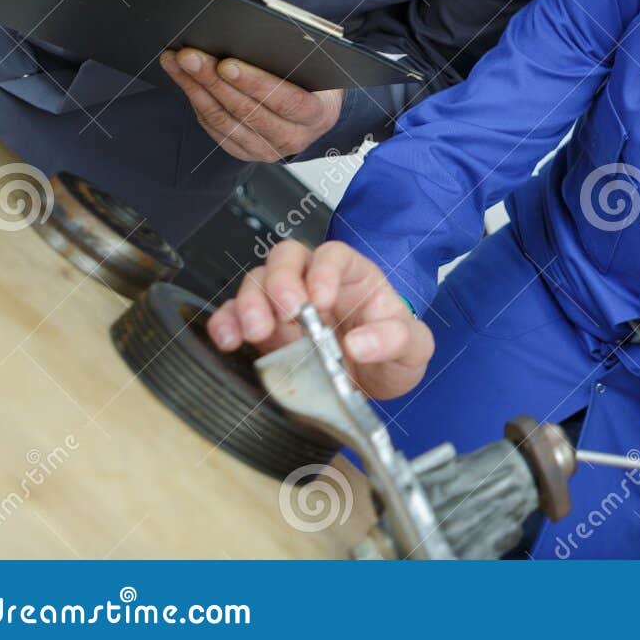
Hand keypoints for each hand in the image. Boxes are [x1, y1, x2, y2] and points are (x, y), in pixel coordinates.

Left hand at [160, 47, 343, 160]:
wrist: (314, 110)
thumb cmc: (313, 79)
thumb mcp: (313, 67)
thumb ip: (289, 56)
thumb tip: (249, 37)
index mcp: (318, 114)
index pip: (286, 101)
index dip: (255, 83)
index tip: (226, 64)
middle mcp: (294, 137)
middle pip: (247, 111)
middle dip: (213, 80)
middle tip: (189, 56)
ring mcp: (267, 149)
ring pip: (223, 120)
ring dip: (196, 88)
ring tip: (177, 62)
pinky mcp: (244, 151)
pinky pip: (214, 128)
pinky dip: (196, 101)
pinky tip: (183, 79)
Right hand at [205, 240, 432, 399]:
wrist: (375, 384)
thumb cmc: (394, 353)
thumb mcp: (413, 348)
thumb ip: (395, 339)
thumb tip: (360, 343)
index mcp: (356, 277)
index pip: (333, 255)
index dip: (323, 271)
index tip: (321, 300)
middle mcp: (316, 283)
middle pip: (288, 258)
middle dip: (282, 280)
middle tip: (287, 312)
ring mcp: (286, 305)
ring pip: (257, 282)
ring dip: (251, 303)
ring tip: (256, 332)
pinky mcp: (266, 331)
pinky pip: (235, 314)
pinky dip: (226, 322)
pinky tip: (229, 339)